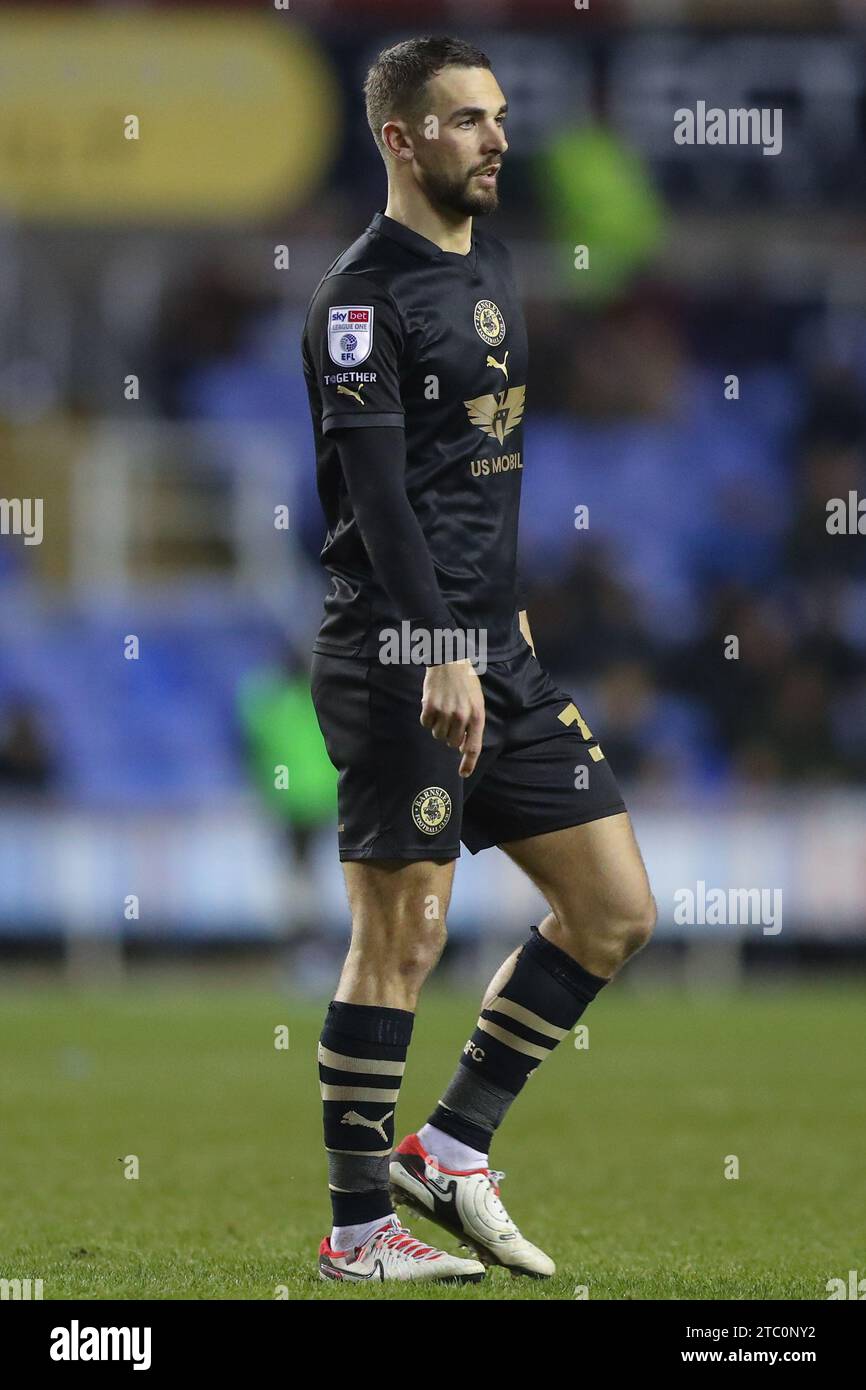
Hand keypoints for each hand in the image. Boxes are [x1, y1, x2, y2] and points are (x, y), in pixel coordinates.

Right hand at [420, 658, 484, 777]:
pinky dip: (428, 718)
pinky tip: (433, 705)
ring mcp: (445, 712)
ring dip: (439, 726)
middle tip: (451, 719)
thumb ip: (472, 725)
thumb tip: (461, 747)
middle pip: (451, 742)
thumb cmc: (466, 682)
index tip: (463, 774)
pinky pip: (426, 724)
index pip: (473, 747)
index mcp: (477, 716)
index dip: (468, 763)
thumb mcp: (477, 702)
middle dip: (451, 735)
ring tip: (443, 709)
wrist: (450, 660)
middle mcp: (461, 716)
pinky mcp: (429, 706)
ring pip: (438, 735)